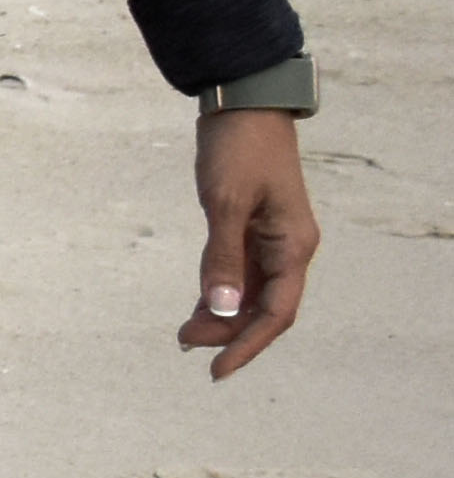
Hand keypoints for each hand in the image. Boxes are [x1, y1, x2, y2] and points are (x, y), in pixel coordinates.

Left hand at [178, 107, 316, 378]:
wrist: (242, 106)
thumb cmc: (238, 150)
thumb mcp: (224, 205)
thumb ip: (222, 259)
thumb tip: (221, 308)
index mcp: (293, 247)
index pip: (276, 313)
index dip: (247, 345)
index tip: (217, 370)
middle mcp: (289, 249)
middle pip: (264, 309)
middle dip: (229, 332)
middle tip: (185, 343)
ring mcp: (272, 240)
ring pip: (251, 294)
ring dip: (222, 315)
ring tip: (185, 333)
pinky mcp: (253, 230)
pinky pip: (241, 274)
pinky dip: (220, 292)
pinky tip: (199, 305)